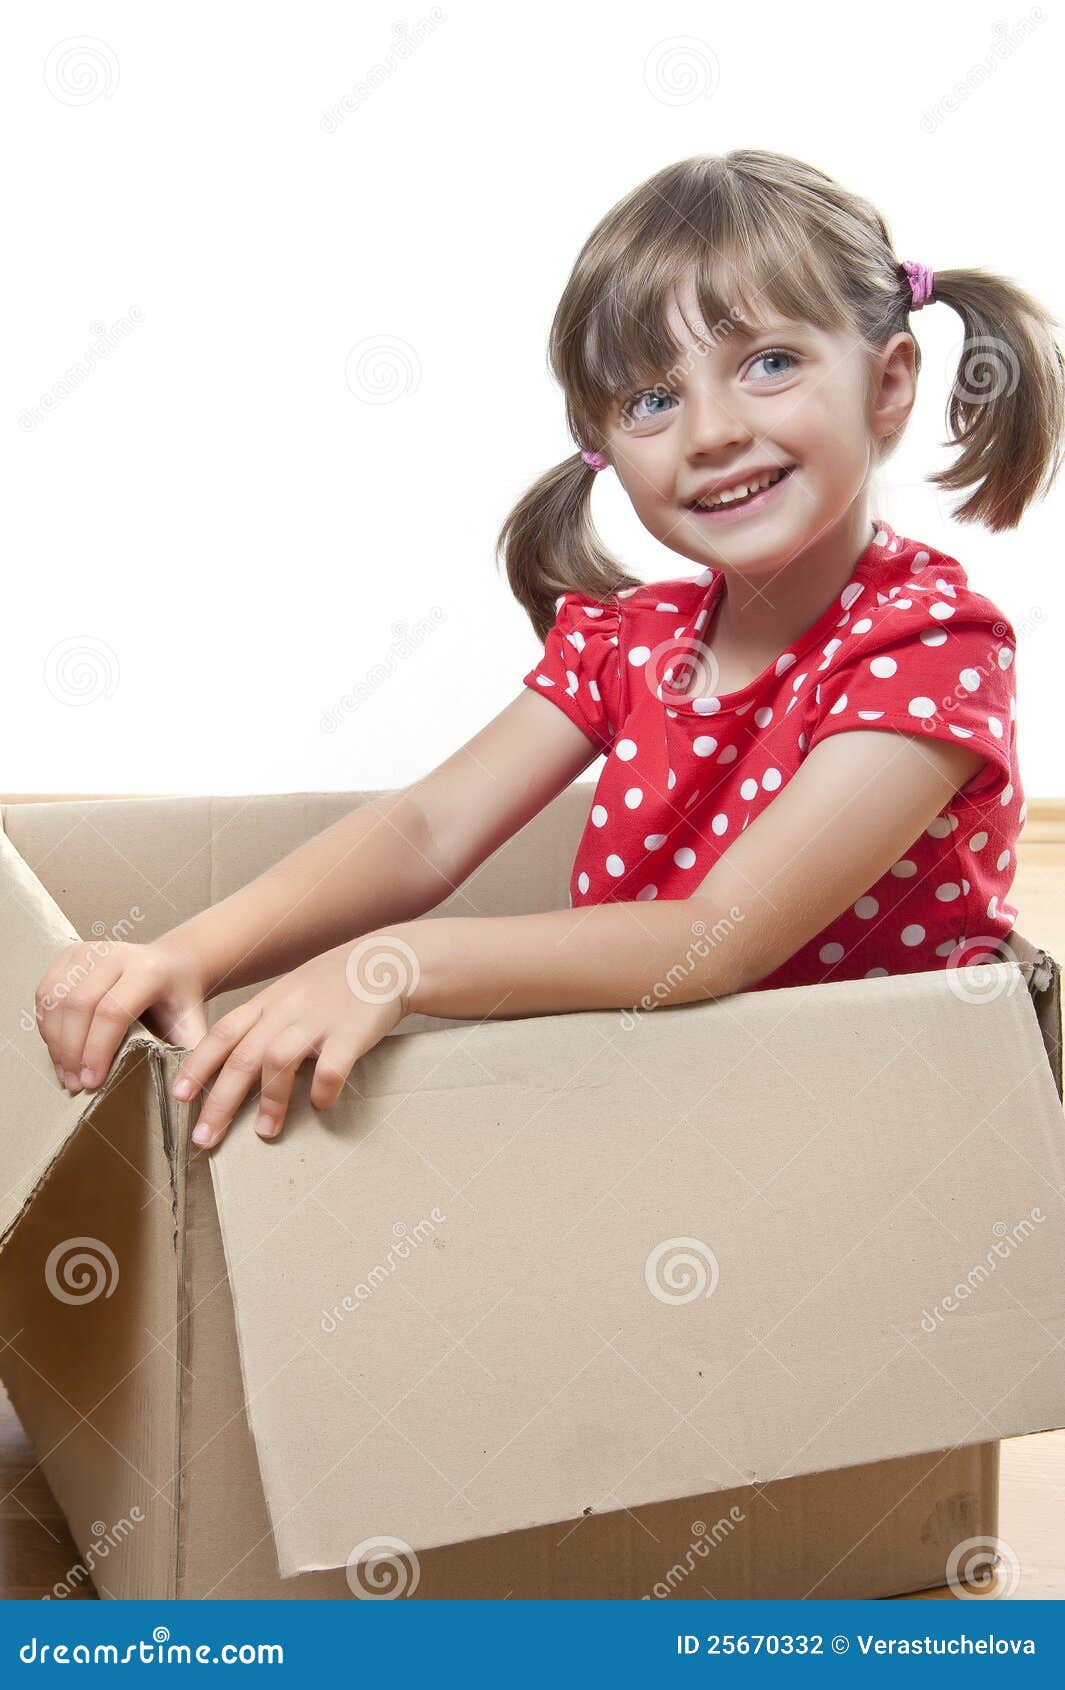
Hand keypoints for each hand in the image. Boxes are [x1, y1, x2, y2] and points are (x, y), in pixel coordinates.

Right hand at [35, 936, 209, 1093]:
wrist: (173, 965)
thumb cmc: (178, 1002)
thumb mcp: (192, 1027)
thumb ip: (191, 1058)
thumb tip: (180, 1095)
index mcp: (148, 971)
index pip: (112, 1012)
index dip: (97, 1050)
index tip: (92, 1081)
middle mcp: (116, 954)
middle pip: (79, 1004)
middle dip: (72, 1050)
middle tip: (75, 1083)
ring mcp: (90, 951)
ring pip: (57, 999)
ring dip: (55, 1042)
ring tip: (66, 1072)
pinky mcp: (71, 954)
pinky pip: (46, 992)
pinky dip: (47, 1025)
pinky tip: (58, 1049)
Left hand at [171, 933, 415, 1149]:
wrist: (385, 960)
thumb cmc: (334, 985)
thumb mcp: (290, 994)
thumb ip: (262, 1024)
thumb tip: (232, 1068)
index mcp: (267, 1003)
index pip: (221, 1034)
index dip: (197, 1066)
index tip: (179, 1097)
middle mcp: (286, 1011)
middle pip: (243, 1056)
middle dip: (220, 1100)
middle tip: (204, 1137)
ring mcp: (318, 1021)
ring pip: (279, 1060)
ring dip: (269, 1100)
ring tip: (265, 1132)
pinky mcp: (351, 1032)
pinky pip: (331, 1066)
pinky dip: (322, 1089)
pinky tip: (321, 1105)